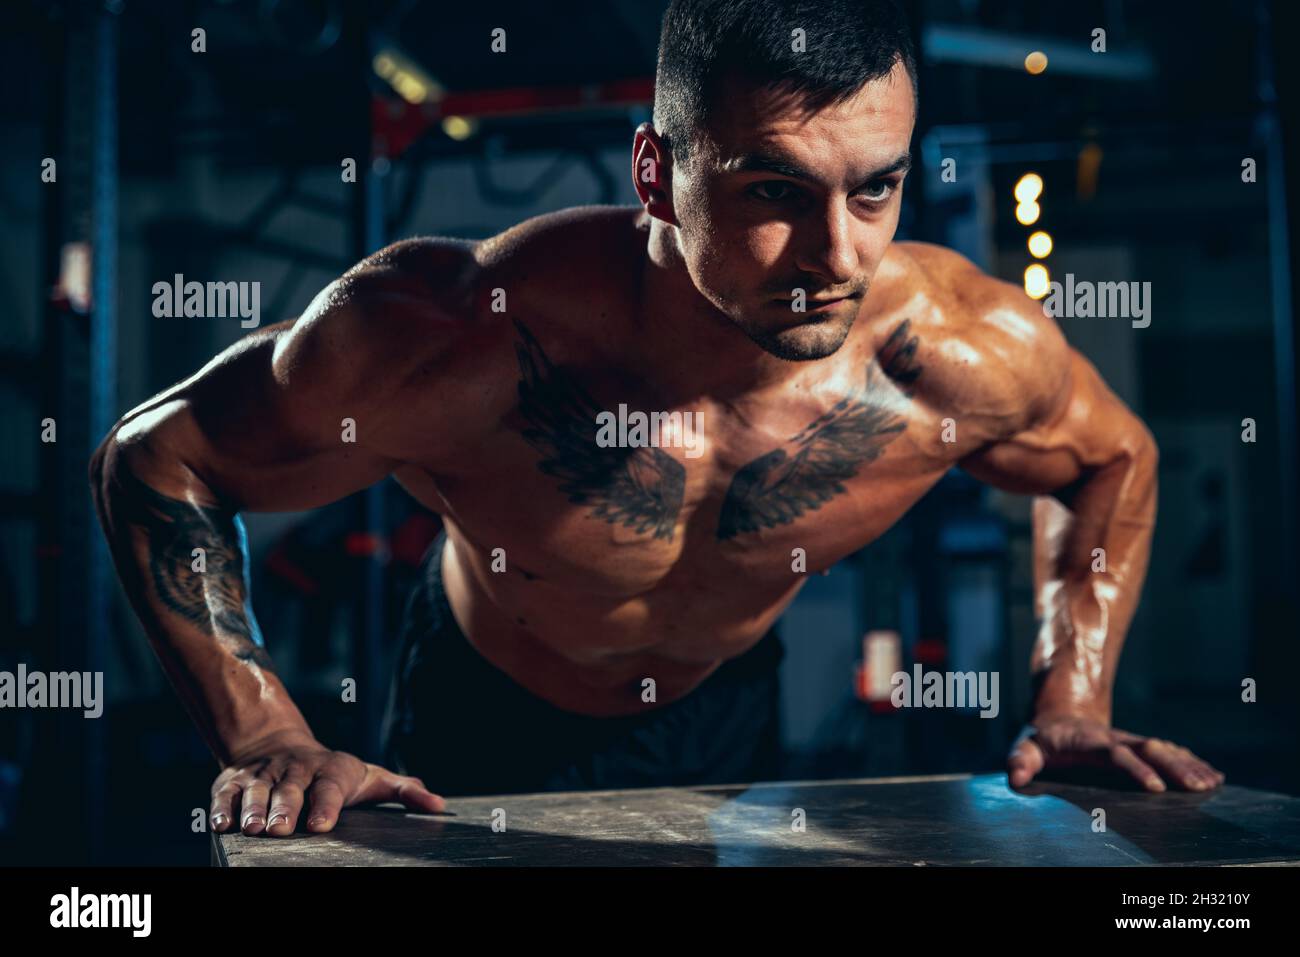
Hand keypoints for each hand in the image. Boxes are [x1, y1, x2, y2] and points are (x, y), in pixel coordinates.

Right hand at [210, 728, 445, 836]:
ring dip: (254, 810)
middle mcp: (295, 771)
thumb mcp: (370, 777)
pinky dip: (223, 807)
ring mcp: (264, 775)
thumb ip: (404, 790)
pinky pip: (227, 794)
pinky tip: (222, 823)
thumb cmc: (334, 772)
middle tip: (281, 829)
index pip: (330, 788)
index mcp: (330, 771)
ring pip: (257, 792)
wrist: (278, 744)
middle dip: (285, 809)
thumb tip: (439, 805)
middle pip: (290, 790)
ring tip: (253, 829)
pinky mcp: (234, 781)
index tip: (323, 824)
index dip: (326, 805)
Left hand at [1007, 713, 1225, 792]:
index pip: (1117, 754)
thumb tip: (1015, 777)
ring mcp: (1131, 741)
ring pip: (1165, 749)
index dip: (1136, 769)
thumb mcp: (1025, 748)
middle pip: (1150, 750)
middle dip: (1175, 767)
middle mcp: (1116, 738)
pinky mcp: (1141, 747)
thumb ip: (1019, 761)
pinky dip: (1192, 761)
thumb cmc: (1042, 741)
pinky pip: (1171, 752)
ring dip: (1189, 765)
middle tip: (1198, 787)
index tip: (1155, 787)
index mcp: (1091, 741)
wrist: (1059, 719)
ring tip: (1212, 783)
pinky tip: (1213, 775)